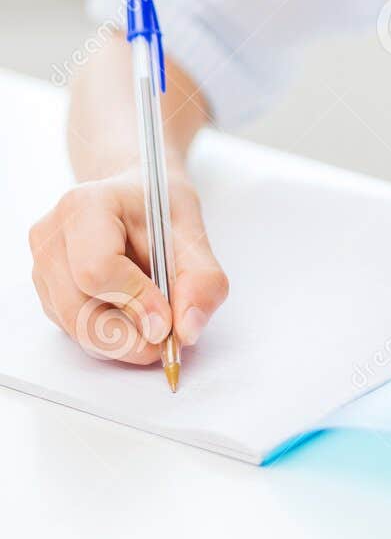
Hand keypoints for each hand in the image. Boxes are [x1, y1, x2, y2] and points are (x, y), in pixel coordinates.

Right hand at [28, 167, 228, 366]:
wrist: (135, 197)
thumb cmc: (160, 210)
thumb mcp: (194, 236)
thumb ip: (201, 282)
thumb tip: (187, 331)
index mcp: (87, 205)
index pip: (98, 269)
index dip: (135, 301)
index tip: (167, 321)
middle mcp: (52, 235)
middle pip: (78, 309)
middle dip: (127, 336)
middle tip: (165, 341)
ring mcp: (41, 264)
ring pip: (74, 327)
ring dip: (118, 338)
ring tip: (153, 322)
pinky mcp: (45, 290)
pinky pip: (71, 330)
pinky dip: (105, 334)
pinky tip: (129, 312)